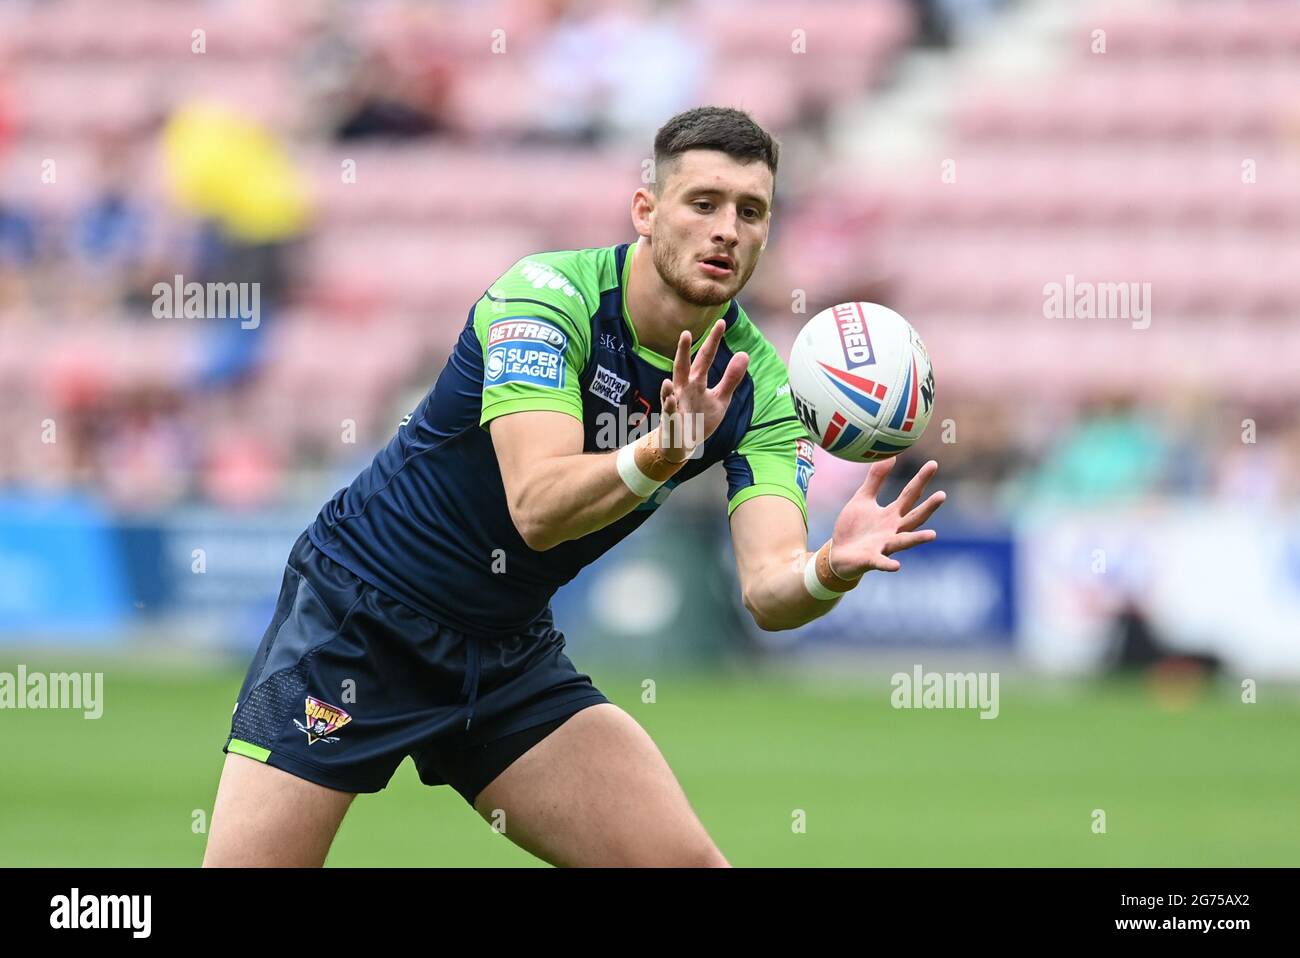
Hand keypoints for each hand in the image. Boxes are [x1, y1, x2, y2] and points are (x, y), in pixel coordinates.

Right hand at [658, 319, 748, 462]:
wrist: (684, 444)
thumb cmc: (700, 418)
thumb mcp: (721, 398)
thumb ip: (731, 378)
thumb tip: (744, 353)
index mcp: (696, 382)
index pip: (705, 357)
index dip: (713, 341)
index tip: (721, 323)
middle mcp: (683, 389)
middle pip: (682, 367)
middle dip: (683, 352)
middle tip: (686, 334)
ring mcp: (675, 405)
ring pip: (670, 391)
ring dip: (670, 383)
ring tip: (670, 374)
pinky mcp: (671, 421)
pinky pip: (669, 413)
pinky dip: (669, 407)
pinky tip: (670, 400)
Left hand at [828, 458, 945, 575]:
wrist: (838, 554)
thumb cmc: (855, 527)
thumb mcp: (864, 498)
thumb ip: (876, 479)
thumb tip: (890, 455)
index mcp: (891, 514)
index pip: (910, 495)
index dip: (921, 480)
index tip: (933, 464)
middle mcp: (893, 530)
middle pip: (914, 517)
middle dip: (928, 507)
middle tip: (942, 495)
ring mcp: (884, 546)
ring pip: (904, 541)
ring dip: (917, 539)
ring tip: (933, 535)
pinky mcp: (872, 559)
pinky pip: (881, 562)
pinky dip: (888, 564)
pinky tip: (897, 565)